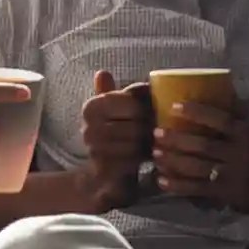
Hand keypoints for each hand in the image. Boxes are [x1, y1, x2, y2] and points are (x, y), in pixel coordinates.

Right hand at [79, 71, 149, 211]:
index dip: (145, 105)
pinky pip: (133, 160)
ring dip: (149, 143)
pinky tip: (149, 158)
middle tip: (159, 129)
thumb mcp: (115, 112)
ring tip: (155, 143)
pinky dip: (143, 159)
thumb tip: (102, 72)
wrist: (103, 176)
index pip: (129, 100)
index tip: (151, 110)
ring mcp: (95, 149)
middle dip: (150, 126)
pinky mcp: (105, 168)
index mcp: (91, 107)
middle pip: (135, 121)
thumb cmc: (116, 137)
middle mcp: (88, 127)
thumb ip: (115, 92)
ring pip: (136, 141)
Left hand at [152, 101, 248, 214]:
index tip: (174, 106)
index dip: (197, 112)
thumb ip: (234, 114)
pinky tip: (161, 180)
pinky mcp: (224, 193)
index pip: (221, 120)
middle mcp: (239, 154)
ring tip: (155, 153)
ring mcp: (231, 176)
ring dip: (173, 160)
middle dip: (177, 139)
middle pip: (204, 145)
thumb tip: (221, 85)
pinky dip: (177, 185)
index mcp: (244, 134)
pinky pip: (196, 188)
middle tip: (156, 132)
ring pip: (197, 167)